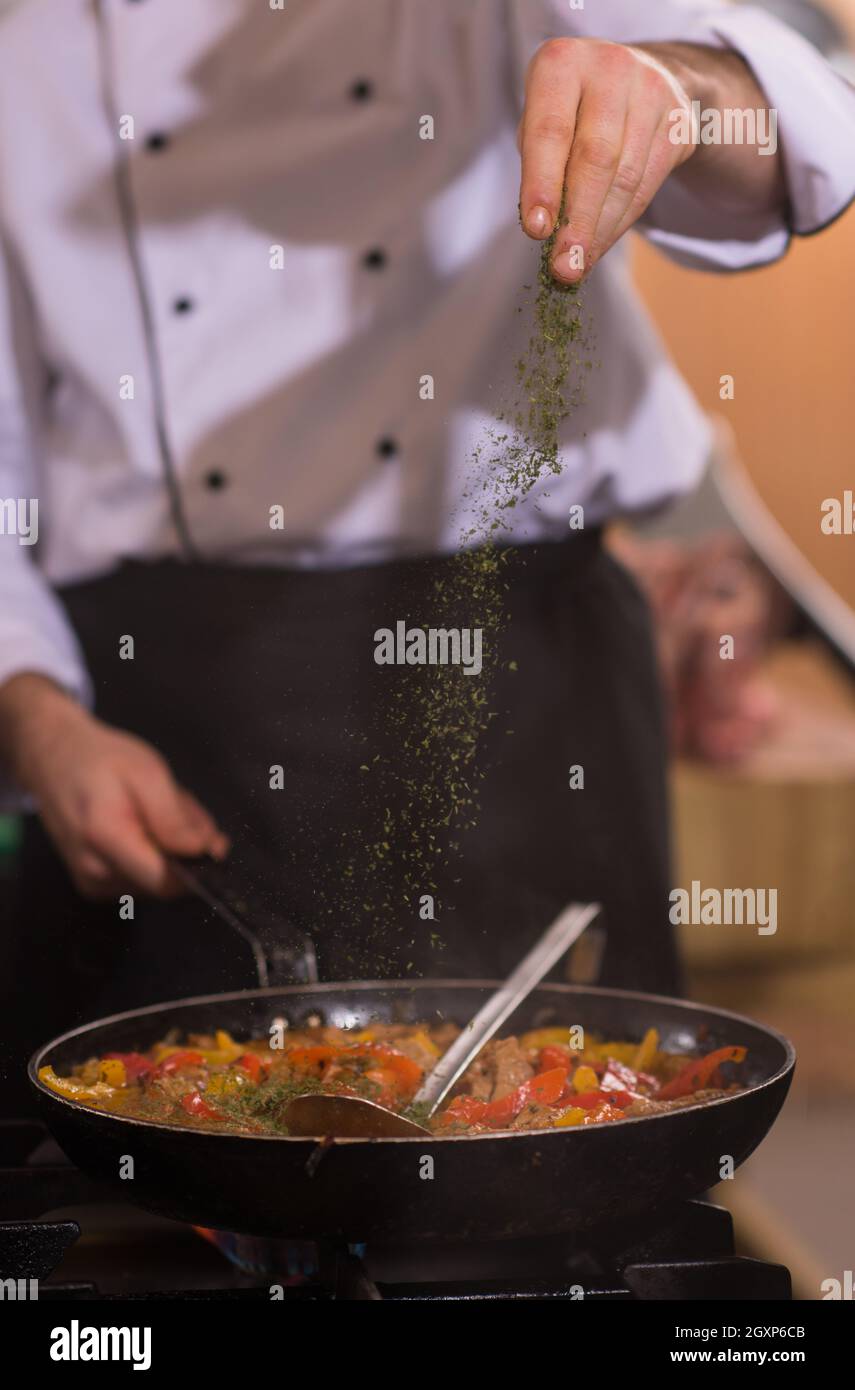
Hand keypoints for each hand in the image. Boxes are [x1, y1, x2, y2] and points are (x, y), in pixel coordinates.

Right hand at [0, 674, 227, 896]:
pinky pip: (140, 877)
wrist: (52, 758)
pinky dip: (152, 852)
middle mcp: (95, 871)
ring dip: (170, 848)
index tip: (212, 841)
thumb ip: (174, 817)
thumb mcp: (147, 772)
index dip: (197, 865)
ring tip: (157, 810)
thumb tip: (202, 850)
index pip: (165, 881)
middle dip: (185, 849)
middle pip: (166, 880)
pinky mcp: (94, 884)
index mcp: (105, 839)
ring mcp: (92, 882)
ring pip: (157, 879)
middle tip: (180, 808)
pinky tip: (143, 823)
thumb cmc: (98, 759)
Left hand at [518, 37, 694, 281]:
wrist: (637, 75)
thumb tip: (548, 233)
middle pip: (596, 158)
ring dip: (600, 231)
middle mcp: (611, 69)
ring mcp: (652, 92)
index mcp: (562, 63)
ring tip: (578, 265)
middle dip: (578, 220)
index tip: (536, 231)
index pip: (551, 131)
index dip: (542, 184)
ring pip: (626, 178)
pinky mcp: (679, 122)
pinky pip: (648, 185)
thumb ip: (539, 166)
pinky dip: (621, 222)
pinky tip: (600, 245)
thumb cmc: (572, 108)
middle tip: (564, 268)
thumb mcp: (543, 119)